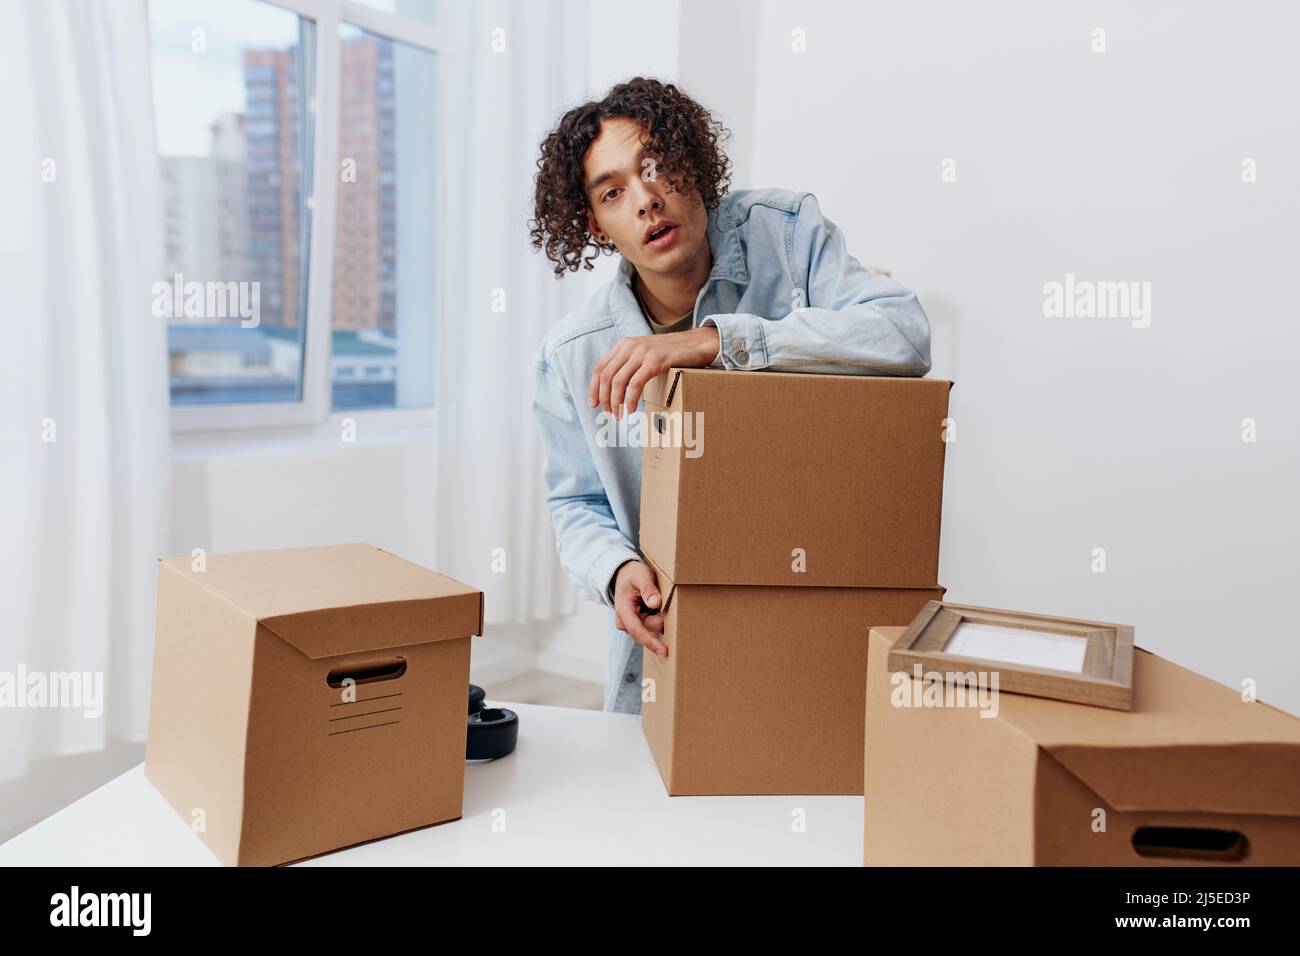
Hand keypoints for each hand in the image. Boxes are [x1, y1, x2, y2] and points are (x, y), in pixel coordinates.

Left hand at [588, 326, 719, 418]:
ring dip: (615, 402)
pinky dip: (630, 399)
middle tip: (609, 414)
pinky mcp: (656, 360)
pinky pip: (635, 384)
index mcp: (625, 345)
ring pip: (618, 381)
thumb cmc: (673, 354)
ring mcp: (643, 352)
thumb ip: (631, 365)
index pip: (601, 367)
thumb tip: (616, 389)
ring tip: (618, 415)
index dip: (593, 388)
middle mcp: (630, 346)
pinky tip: (631, 409)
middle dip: (604, 398)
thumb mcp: (646, 355)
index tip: (593, 404)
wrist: (698, 344)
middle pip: (606, 376)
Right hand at [612, 560, 666, 656]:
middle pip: (650, 629)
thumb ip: (648, 588)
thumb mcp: (641, 575)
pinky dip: (660, 619)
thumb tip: (655, 603)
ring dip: (661, 618)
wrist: (624, 576)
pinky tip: (660, 609)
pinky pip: (653, 627)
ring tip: (660, 601)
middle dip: (662, 619)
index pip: (637, 630)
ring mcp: (631, 626)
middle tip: (667, 599)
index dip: (651, 642)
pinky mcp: (638, 626)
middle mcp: (625, 622)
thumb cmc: (632, 575)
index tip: (663, 650)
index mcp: (623, 611)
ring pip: (653, 629)